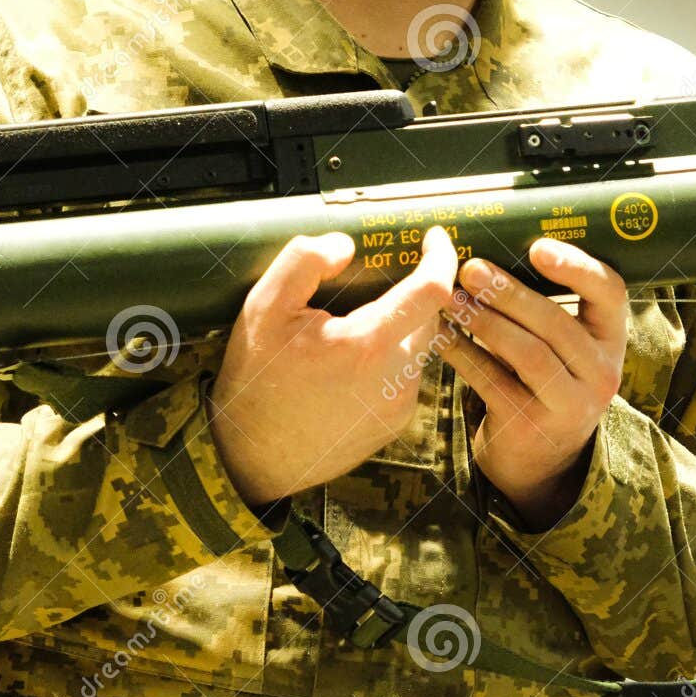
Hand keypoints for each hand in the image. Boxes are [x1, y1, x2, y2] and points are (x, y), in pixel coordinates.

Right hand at [208, 226, 457, 505]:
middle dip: (414, 292)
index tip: (434, 237)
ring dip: (399, 328)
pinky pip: (405, 378)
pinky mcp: (394, 424)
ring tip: (354, 324)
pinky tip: (350, 365)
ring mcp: (399, 406)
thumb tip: (345, 245)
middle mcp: (396, 378)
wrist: (254, 458)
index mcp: (369, 345)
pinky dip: (389, 360)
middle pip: (428, 319)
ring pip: (417, 349)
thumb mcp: (264, 308)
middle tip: (382, 278)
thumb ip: (304, 261)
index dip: (441, 257)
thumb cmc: (256, 381)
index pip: (432, 291)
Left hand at [438, 238, 627, 530]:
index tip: (536, 247)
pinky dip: (463, 354)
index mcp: (612, 339)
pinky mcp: (531, 427)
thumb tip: (491, 244)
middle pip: (556, 323)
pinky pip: (492, 382)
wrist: (540, 458)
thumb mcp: (564, 346)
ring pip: (526, 353)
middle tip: (470, 268)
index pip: (609, 291)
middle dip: (508, 292)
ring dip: (483, 321)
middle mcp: (601, 373)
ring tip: (450, 298)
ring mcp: (569, 405)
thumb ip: (546, 304)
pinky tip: (440, 335)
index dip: (576, 266)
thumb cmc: (544, 380)